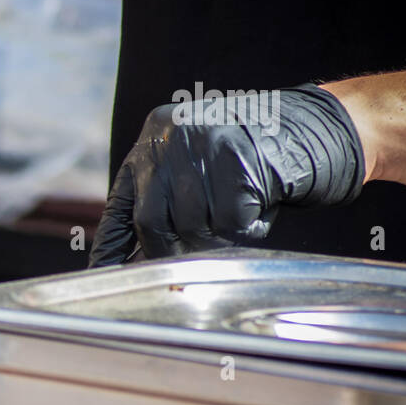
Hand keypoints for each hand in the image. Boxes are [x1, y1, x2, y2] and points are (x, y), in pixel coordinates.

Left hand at [89, 84, 364, 266]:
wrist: (302, 129)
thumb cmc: (240, 163)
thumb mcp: (190, 174)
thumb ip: (161, 208)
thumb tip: (131, 262)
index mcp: (151, 142)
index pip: (121, 205)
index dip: (113, 245)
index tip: (103, 275)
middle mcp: (168, 139)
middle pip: (151, 219)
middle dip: (168, 248)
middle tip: (190, 256)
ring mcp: (201, 146)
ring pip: (191, 224)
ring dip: (212, 239)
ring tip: (233, 222)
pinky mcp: (236, 159)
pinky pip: (229, 222)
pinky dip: (242, 230)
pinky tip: (256, 211)